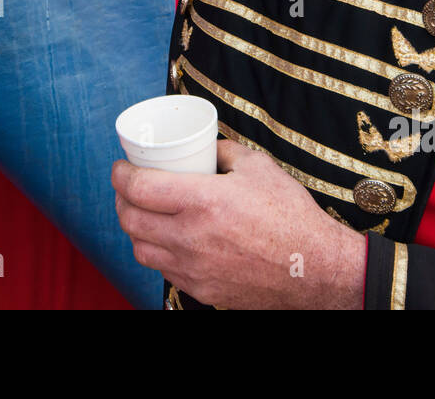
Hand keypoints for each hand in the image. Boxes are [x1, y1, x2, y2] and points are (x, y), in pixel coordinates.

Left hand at [112, 139, 366, 308]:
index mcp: (202, 201)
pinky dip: (158, 253)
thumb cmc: (290, 215)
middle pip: (129, 219)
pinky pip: (163, 270)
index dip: (120, 175)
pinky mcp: (201, 288)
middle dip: (120, 200)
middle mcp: (191, 237)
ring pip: (140, 249)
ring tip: (143, 214)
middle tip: (128, 188)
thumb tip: (203, 146)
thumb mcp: (258, 167)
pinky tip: (168, 240)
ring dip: (135, 229)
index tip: (121, 167)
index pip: (138, 188)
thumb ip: (224, 151)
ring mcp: (193, 267)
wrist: (314, 269)